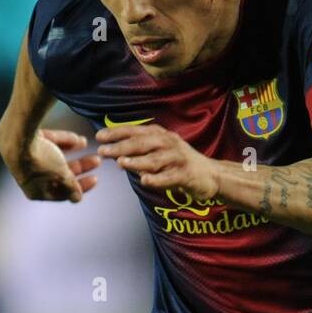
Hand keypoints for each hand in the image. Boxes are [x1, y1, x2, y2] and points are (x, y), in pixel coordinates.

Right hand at [5, 129, 99, 202]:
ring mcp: (28, 158)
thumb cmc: (41, 162)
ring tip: (87, 144)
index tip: (95, 179)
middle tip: (96, 161)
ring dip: (73, 152)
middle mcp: (31, 177)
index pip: (62, 194)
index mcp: (37, 192)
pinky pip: (50, 142)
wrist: (18, 138)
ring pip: (56, 156)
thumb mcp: (61, 178)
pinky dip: (64, 141)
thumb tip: (77, 199)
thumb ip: (71, 188)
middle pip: (60, 174)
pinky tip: (78, 139)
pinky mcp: (28, 141)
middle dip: (80, 166)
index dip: (80, 187)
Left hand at [95, 124, 220, 202]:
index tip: (99, 136)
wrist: (211, 175)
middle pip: (142, 143)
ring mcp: (178, 158)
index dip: (117, 133)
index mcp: (161, 135)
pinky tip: (144, 181)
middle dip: (121, 146)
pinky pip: (169, 177)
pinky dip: (157, 179)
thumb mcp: (161, 153)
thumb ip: (141, 154)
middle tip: (103, 151)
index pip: (135, 131)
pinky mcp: (186, 174)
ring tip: (120, 163)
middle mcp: (169, 143)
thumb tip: (116, 156)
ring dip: (136, 161)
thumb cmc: (181, 164)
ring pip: (154, 159)